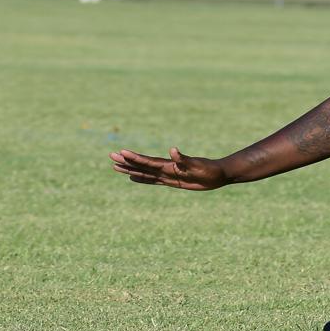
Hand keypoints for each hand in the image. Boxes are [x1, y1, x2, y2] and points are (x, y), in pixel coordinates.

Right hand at [109, 147, 228, 190]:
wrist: (218, 174)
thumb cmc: (209, 169)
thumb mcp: (196, 165)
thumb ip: (184, 159)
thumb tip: (172, 150)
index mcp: (169, 165)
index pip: (148, 161)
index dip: (135, 158)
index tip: (121, 152)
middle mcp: (166, 168)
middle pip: (142, 165)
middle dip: (127, 162)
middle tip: (111, 156)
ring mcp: (168, 174)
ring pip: (145, 172)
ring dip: (131, 169)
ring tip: (116, 167)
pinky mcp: (172, 181)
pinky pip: (153, 180)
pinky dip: (143, 179)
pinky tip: (134, 177)